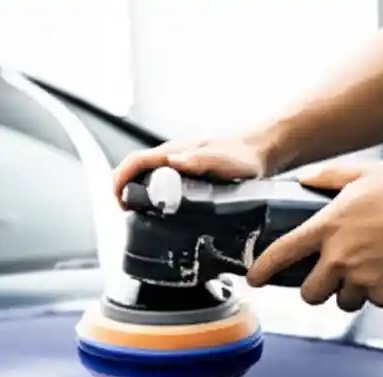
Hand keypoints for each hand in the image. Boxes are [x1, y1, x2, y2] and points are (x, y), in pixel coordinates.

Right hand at [111, 136, 271, 205]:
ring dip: (137, 196)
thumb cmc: (245, 155)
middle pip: (135, 170)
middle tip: (129, 218)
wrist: (263, 150)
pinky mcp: (187, 175)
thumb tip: (172, 161)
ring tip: (142, 220)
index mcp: (176, 152)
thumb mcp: (225, 160)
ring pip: (146, 178)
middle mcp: (173, 157)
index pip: (136, 161)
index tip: (119, 203)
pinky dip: (152, 198)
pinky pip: (160, 184)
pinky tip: (162, 215)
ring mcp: (179, 166)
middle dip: (123, 192)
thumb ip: (200, 160)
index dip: (120, 180)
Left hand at [247, 160, 382, 310]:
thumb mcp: (369, 173)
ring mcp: (363, 281)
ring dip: (356, 291)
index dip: (263, 268)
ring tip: (382, 266)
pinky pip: (380, 303)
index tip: (254, 279)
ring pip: (346, 301)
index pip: (282, 253)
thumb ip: (331, 177)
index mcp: (329, 226)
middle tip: (339, 276)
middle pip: (310, 293)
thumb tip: (305, 179)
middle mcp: (340, 258)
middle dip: (319, 289)